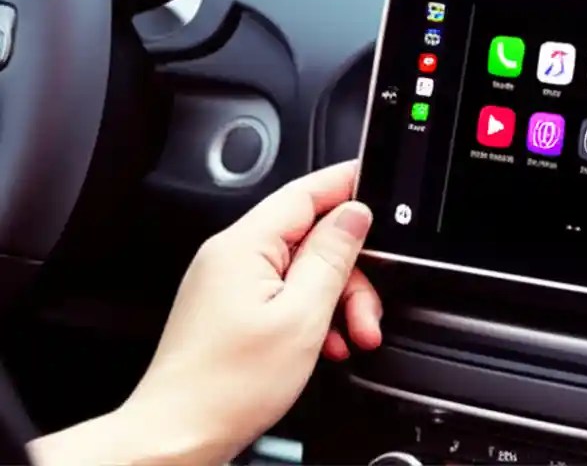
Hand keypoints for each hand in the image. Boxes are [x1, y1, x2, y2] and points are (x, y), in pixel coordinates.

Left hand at [29, 161, 382, 464]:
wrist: (177, 435)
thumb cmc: (227, 386)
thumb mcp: (302, 316)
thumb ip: (332, 256)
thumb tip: (354, 214)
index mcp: (244, 245)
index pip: (305, 191)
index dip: (346, 184)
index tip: (376, 183)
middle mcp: (231, 256)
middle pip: (311, 238)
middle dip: (350, 274)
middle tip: (367, 314)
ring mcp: (228, 282)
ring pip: (302, 269)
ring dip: (336, 301)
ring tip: (349, 338)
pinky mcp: (229, 308)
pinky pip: (283, 293)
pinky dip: (313, 315)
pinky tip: (325, 344)